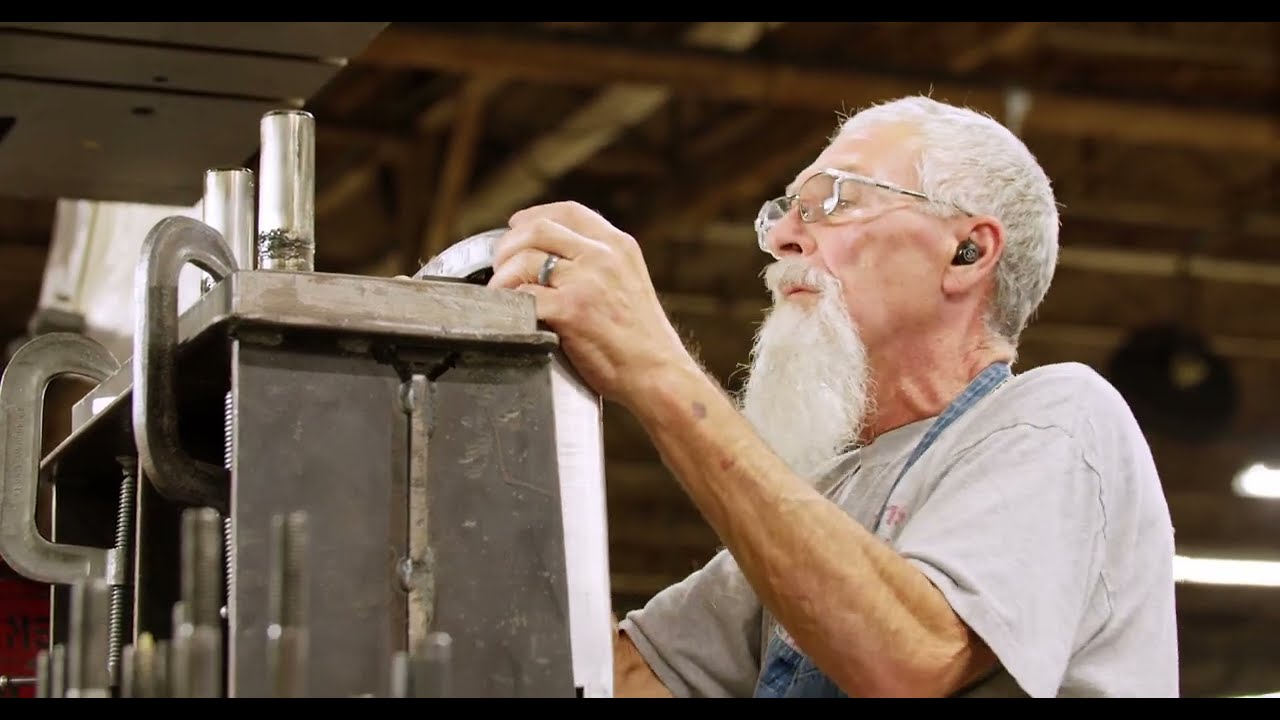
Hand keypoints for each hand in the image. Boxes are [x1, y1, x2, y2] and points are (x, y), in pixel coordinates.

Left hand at [487, 201, 692, 405]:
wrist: (659, 373)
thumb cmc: (642, 339)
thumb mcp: (630, 282)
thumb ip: (600, 264)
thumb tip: (555, 257)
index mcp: (618, 246)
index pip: (568, 212)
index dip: (534, 215)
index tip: (516, 226)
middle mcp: (602, 256)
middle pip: (538, 229)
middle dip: (509, 245)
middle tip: (499, 265)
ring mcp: (586, 282)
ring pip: (524, 259)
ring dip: (502, 275)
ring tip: (501, 291)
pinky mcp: (571, 310)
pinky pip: (523, 295)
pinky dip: (508, 302)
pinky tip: (508, 312)